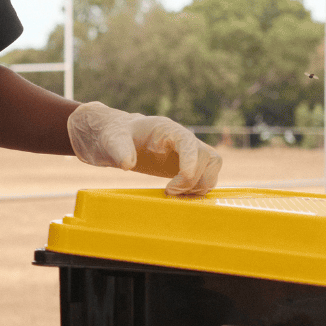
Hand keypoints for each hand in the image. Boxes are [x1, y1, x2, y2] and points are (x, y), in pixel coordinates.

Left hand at [67, 101, 220, 195]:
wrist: (117, 140)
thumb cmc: (115, 136)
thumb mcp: (112, 141)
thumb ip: (119, 150)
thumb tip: (127, 164)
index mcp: (165, 129)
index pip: (188, 141)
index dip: (191, 160)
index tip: (183, 178)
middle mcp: (182, 140)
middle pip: (208, 157)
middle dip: (194, 178)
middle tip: (170, 191)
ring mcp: (188, 153)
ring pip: (212, 168)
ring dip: (199, 186)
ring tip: (175, 195)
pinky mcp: (188, 166)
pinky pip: (206, 178)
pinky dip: (197, 190)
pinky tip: (179, 196)